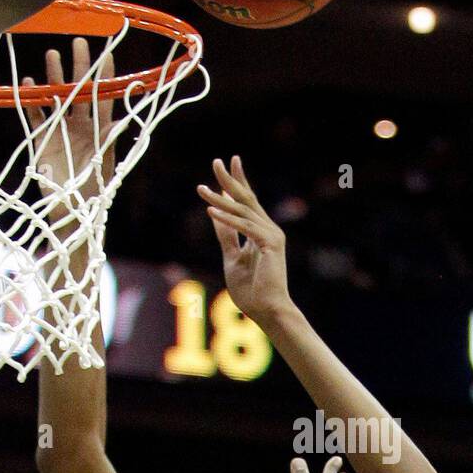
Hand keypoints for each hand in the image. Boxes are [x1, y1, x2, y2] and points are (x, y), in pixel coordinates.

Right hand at [24, 39, 118, 210]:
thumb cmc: (92, 192)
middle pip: (81, 90)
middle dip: (80, 67)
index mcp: (100, 131)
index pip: (104, 96)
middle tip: (78, 43)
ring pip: (57, 98)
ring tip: (52, 55)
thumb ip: (109, 140)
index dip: (106, 76)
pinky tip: (28, 83)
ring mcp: (61, 132)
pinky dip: (31, 102)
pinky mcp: (42, 141)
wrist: (71, 213)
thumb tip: (122, 121)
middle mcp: (82, 127)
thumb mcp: (104, 163)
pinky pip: (35, 117)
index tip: (107, 52)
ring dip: (54, 78)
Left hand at [198, 156, 291, 327]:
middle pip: (247, 199)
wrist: (267, 310)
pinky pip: (245, 228)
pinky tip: (211, 212)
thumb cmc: (252, 291)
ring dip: (220, 200)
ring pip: (243, 212)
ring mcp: (272, 236)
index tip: (227, 166)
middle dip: (231, 180)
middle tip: (217, 161)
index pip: (247, 203)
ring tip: (201, 189)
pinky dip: (228, 220)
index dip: (237, 183)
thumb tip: (215, 216)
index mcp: (261, 233)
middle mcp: (269, 230)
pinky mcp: (271, 245)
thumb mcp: (232, 258)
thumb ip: (227, 236)